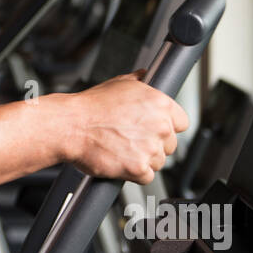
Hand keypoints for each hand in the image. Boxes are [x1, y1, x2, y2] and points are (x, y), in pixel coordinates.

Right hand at [65, 72, 189, 183]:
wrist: (71, 126)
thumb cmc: (90, 107)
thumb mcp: (118, 83)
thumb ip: (140, 81)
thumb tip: (146, 76)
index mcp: (160, 104)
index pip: (182, 122)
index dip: (167, 126)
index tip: (155, 129)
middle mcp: (160, 126)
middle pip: (170, 144)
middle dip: (153, 144)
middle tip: (132, 140)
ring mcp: (151, 148)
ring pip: (159, 161)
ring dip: (144, 159)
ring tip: (123, 150)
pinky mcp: (139, 168)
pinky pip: (147, 177)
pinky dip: (135, 174)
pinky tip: (121, 161)